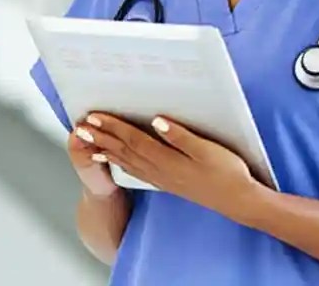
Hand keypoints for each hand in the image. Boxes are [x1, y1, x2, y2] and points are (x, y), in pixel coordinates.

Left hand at [74, 112, 260, 216]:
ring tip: (88, 142)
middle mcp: (160, 171)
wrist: (237, 201)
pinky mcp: (167, 183)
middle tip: (81, 126)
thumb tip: (157, 120)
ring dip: (106, 150)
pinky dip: (121, 163)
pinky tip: (116, 160)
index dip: (112, 127)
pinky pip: (136, 172)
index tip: (94, 117)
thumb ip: (180, 136)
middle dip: (101, 137)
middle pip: (124, 150)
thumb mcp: (207, 150)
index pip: (133, 140)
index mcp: (167, 160)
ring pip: (127, 162)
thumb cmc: (227, 173)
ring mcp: (162, 179)